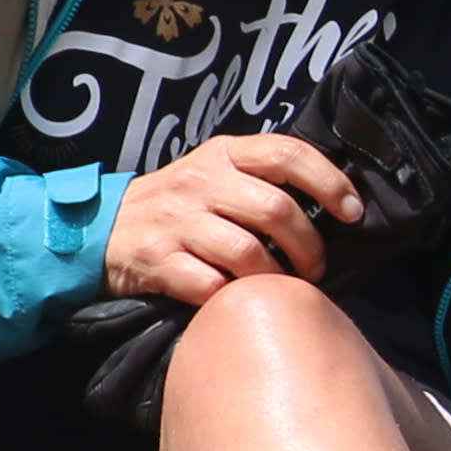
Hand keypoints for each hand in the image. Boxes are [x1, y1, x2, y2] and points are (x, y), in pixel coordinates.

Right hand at [106, 134, 359, 305]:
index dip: (329, 182)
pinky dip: (234, 296)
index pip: (287, 153)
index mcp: (222, 154)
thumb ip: (262, 179)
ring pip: (248, 251)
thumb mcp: (214, 175)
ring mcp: (176, 221)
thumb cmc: (178, 208)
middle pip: (276, 210)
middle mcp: (200, 181)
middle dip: (309, 247)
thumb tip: (336, 202)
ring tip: (283, 286)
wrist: (99, 231)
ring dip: (277, 276)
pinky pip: (212, 284)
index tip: (352, 213)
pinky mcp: (158, 260)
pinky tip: (240, 298)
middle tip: (316, 269)